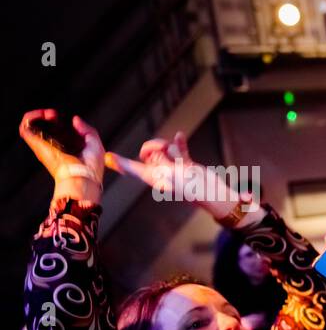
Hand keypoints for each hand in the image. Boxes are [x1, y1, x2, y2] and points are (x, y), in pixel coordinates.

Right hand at [19, 109, 105, 187]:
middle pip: (44, 128)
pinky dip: (30, 118)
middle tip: (55, 115)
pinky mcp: (37, 145)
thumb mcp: (95, 143)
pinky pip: (25, 128)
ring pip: (31, 126)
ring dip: (37, 115)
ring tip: (48, 114)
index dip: (61, 123)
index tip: (67, 120)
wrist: (83, 175)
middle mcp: (54, 147)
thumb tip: (75, 119)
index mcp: (67, 149)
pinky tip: (40, 114)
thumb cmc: (91, 166)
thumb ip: (87, 129)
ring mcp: (44, 146)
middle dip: (48, 117)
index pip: (59, 133)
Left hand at [112, 131, 246, 222]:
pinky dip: (179, 143)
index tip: (109, 158)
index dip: (120, 163)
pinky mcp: (185, 164)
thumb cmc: (190, 188)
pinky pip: (179, 148)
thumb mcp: (171, 174)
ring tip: (179, 157)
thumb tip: (153, 152)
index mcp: (152, 177)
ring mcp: (173, 167)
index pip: (131, 168)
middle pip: (149, 151)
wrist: (212, 193)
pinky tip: (180, 136)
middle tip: (165, 150)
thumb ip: (159, 162)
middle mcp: (160, 171)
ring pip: (164, 148)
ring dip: (171, 148)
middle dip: (155, 146)